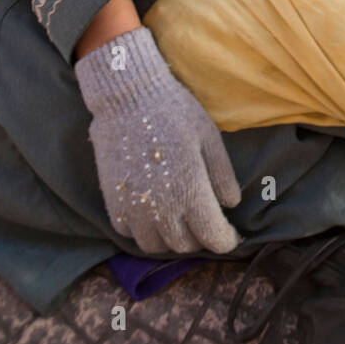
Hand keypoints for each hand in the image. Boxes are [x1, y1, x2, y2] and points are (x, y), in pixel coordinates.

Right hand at [74, 25, 242, 254]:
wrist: (127, 98)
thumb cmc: (175, 112)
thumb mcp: (209, 139)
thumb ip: (222, 176)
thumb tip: (231, 203)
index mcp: (189, 193)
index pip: (212, 236)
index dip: (225, 241)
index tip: (231, 236)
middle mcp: (161, 209)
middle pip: (185, 245)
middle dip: (201, 239)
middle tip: (207, 222)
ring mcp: (133, 209)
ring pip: (155, 246)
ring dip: (171, 239)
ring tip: (181, 221)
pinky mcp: (113, 203)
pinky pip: (130, 234)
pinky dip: (145, 230)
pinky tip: (153, 212)